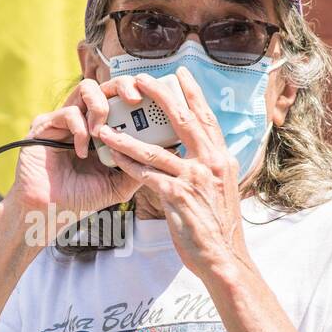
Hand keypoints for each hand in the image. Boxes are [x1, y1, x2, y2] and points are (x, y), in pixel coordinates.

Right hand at [4, 76, 143, 240]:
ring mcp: (64, 120)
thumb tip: (170, 151)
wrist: (48, 211)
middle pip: (106, 85)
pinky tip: (82, 152)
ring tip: (102, 131)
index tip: (155, 100)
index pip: (122, 99)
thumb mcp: (119, 184)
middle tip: (135, 99)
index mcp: (103, 129)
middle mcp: (84, 119)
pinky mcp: (45, 124)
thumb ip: (139, 166)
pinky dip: (79, 130)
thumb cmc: (81, 197)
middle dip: (123, 86)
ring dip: (100, 106)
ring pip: (86, 88)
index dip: (139, 92)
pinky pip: (68, 113)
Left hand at [92, 67, 252, 278]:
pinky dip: (127, 164)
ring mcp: (194, 179)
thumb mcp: (219, 190)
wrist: (225, 257)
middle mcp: (210, 163)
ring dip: (126, 136)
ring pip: (155, 149)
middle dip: (159, 96)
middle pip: (183, 120)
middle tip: (139, 79)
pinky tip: (111, 156)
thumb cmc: (219, 227)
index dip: (192, 93)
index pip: (206, 118)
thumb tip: (192, 153)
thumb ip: (206, 168)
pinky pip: (145, 175)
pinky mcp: (177, 197)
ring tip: (106, 124)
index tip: (179, 74)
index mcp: (221, 158)